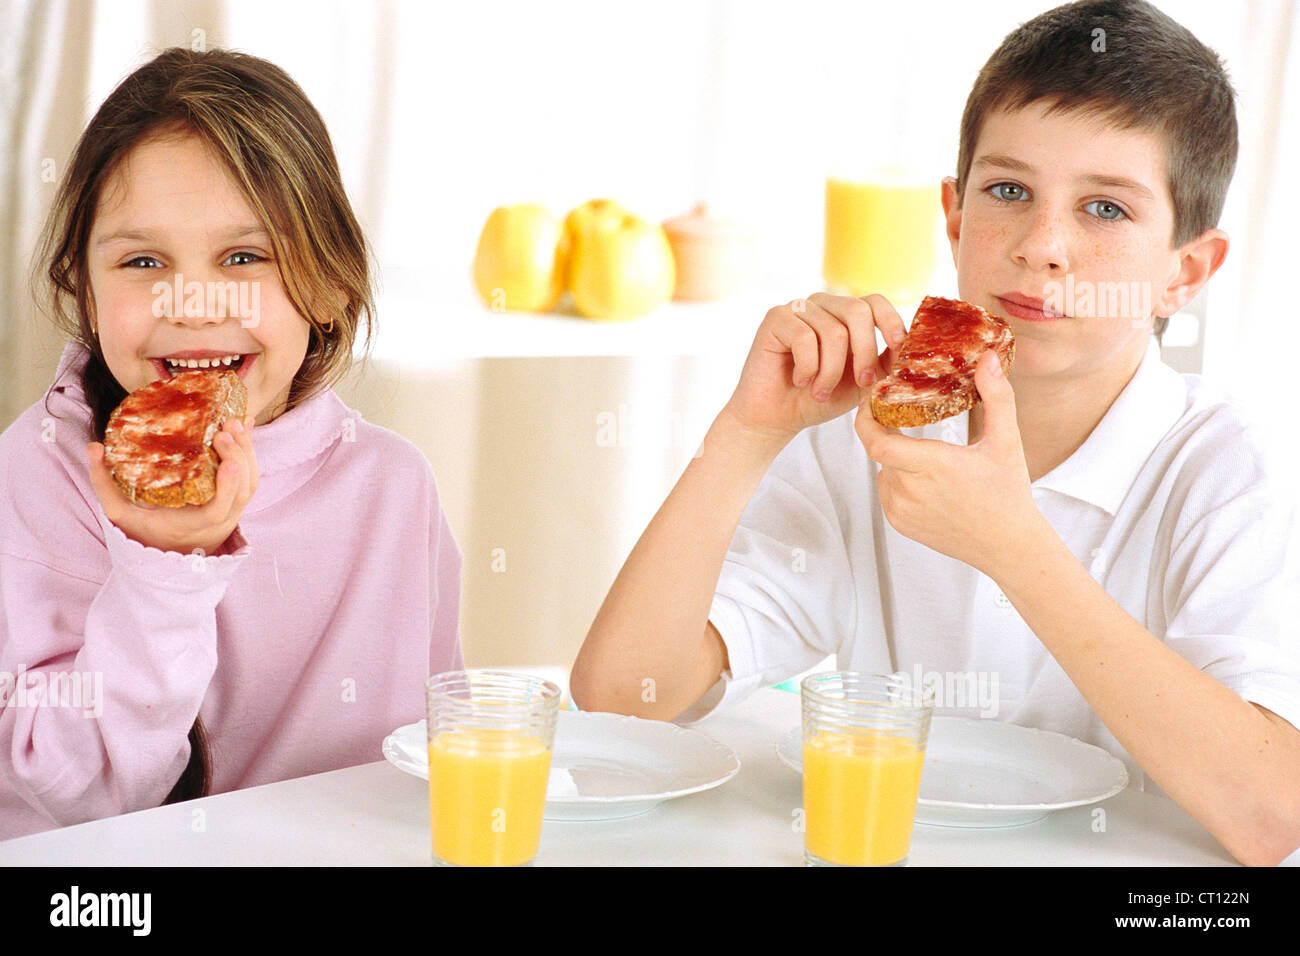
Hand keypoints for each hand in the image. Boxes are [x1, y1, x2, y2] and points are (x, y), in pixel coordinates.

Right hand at [87, 416, 258, 557]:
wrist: (169, 549)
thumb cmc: (143, 529)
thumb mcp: (119, 512)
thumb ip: (104, 482)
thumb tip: (92, 448)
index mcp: (192, 526)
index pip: (218, 511)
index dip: (227, 488)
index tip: (228, 462)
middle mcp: (219, 521)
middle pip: (242, 493)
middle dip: (239, 458)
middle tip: (226, 430)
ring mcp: (232, 511)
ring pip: (251, 484)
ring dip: (247, 452)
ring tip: (235, 423)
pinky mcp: (237, 500)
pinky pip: (251, 476)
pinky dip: (250, 451)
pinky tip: (245, 425)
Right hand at [719, 292, 907, 452]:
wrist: (776, 418)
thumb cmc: (818, 399)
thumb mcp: (861, 382)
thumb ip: (884, 362)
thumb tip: (909, 349)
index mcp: (846, 316)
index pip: (875, 302)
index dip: (891, 322)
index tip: (896, 348)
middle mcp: (824, 305)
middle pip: (858, 312)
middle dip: (865, 352)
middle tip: (860, 383)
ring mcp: (799, 309)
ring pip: (833, 331)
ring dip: (831, 371)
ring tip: (820, 392)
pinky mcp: (776, 318)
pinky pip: (804, 337)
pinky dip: (807, 367)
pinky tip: (799, 380)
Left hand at [855, 352, 1042, 575]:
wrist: (1007, 546)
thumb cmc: (1008, 493)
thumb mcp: (1006, 440)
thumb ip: (997, 395)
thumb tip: (989, 358)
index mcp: (932, 466)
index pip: (877, 442)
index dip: (865, 419)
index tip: (872, 400)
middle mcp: (910, 491)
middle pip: (881, 450)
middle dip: (889, 430)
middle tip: (901, 414)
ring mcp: (900, 511)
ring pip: (883, 469)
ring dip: (896, 457)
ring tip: (927, 453)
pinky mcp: (899, 524)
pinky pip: (887, 490)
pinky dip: (898, 478)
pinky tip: (927, 479)